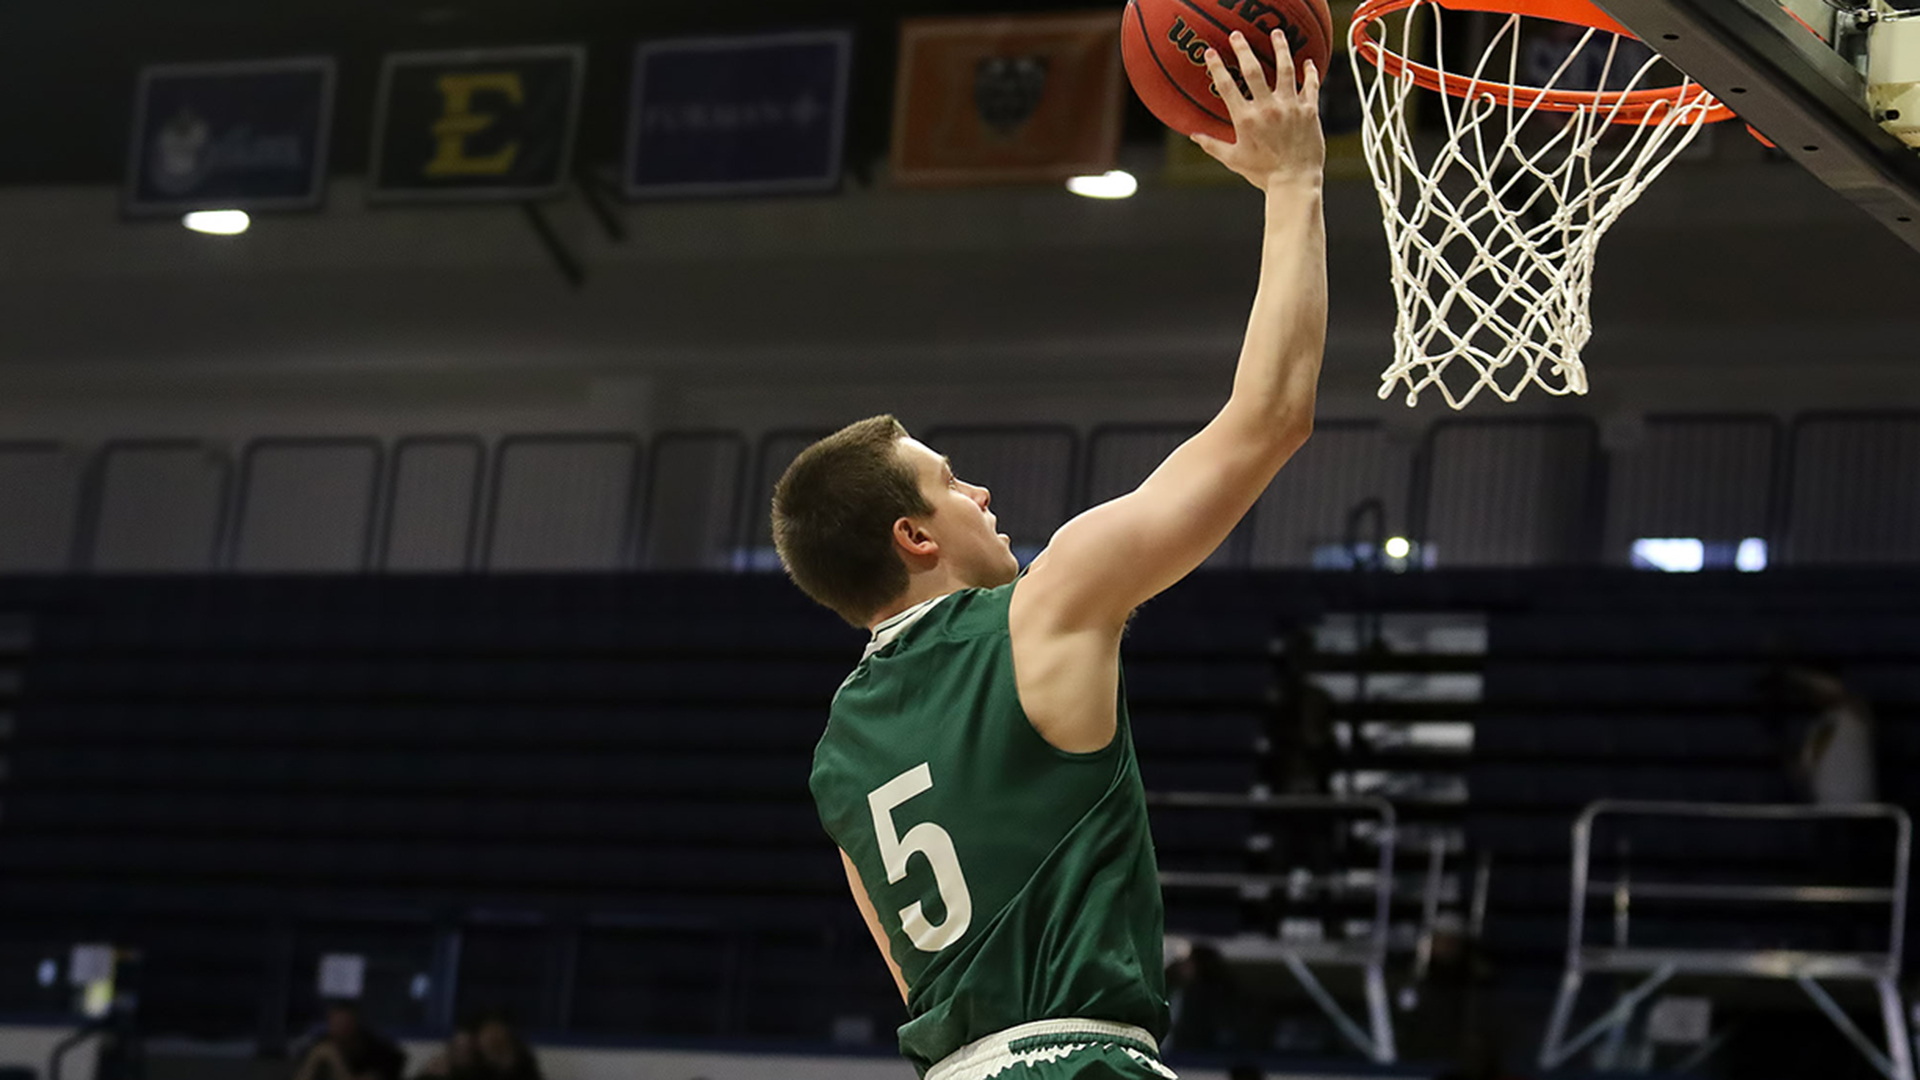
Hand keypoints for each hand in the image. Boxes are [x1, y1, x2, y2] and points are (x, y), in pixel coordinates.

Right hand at [1191, 29, 1324, 190]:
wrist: (1295, 182)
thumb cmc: (1263, 173)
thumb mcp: (1234, 160)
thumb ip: (1212, 145)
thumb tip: (1193, 136)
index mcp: (1246, 119)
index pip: (1226, 86)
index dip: (1217, 67)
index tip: (1211, 52)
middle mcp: (1267, 109)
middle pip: (1253, 70)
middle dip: (1243, 49)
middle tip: (1237, 35)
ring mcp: (1289, 107)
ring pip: (1285, 68)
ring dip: (1280, 48)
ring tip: (1276, 34)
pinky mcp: (1308, 110)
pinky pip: (1310, 84)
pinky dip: (1310, 71)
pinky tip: (1308, 62)